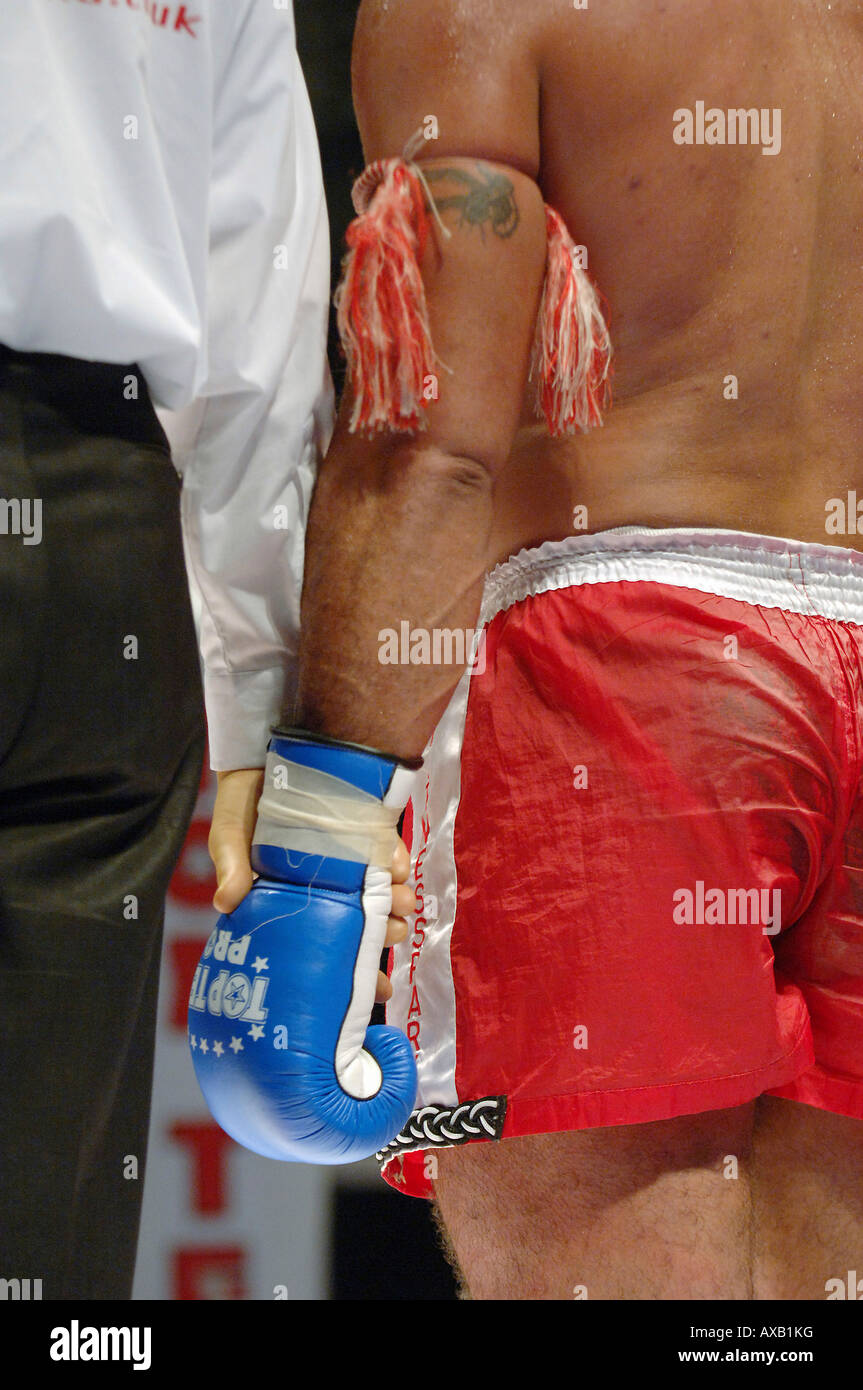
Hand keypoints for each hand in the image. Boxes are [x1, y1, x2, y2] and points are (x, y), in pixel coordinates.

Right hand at [208, 767, 414, 1004]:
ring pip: (376, 891)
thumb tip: (227, 902)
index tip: (377, 991)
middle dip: (380, 933)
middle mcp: (323, 886)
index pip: (324, 944)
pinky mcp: (361, 828)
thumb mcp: (230, 834)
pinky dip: (391, 858)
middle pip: (357, 921)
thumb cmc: (241, 805)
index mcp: (292, 900)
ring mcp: (345, 859)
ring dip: (394, 901)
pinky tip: (397, 867)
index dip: (351, 969)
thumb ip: (232, 864)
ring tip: (403, 906)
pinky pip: (382, 850)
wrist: (261, 753)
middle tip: (394, 934)